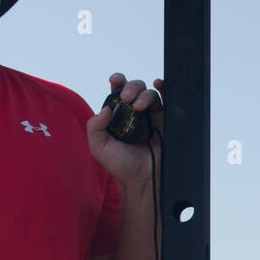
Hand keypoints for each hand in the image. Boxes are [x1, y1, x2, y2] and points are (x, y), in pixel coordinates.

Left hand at [86, 71, 163, 187]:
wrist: (142, 180)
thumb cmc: (121, 166)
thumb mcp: (98, 147)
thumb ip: (94, 126)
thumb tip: (106, 108)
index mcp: (118, 116)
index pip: (118, 92)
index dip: (118, 82)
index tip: (115, 80)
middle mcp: (134, 114)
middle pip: (134, 88)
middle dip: (130, 87)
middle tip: (126, 98)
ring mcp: (150, 116)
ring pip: (149, 93)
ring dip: (143, 93)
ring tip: (138, 106)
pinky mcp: (164, 121)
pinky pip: (166, 100)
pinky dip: (163, 89)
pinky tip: (158, 85)